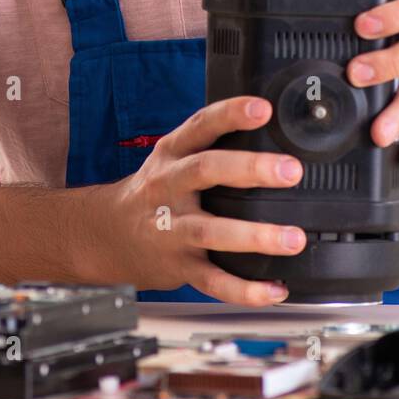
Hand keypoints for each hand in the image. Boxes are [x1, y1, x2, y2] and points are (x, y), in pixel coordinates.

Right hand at [106, 96, 307, 304]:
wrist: (106, 235)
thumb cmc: (155, 190)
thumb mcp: (172, 156)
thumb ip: (211, 142)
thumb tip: (270, 126)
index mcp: (172, 154)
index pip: (201, 125)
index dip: (230, 114)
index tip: (262, 109)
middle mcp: (169, 187)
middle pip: (205, 171)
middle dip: (250, 169)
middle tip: (290, 170)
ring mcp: (171, 229)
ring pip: (211, 232)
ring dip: (255, 236)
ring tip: (292, 239)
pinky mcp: (178, 266)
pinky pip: (212, 281)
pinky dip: (244, 289)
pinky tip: (274, 289)